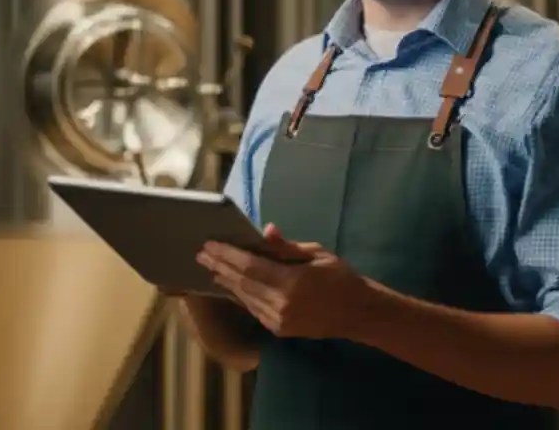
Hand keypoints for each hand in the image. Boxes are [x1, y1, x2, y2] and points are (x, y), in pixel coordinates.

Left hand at [197, 224, 373, 339]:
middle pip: (242, 282)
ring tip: (209, 267)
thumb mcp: (317, 254)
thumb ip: (287, 247)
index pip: (250, 267)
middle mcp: (280, 304)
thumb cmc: (340, 278)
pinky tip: (228, 285)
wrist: (357, 313)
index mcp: (291, 283)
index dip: (228, 255)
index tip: (210, 245)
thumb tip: (265, 230)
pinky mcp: (278, 329)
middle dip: (220, 266)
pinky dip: (239, 295)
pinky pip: (252, 308)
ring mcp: (277, 320)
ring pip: (244, 297)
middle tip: (201, 254)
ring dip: (226, 281)